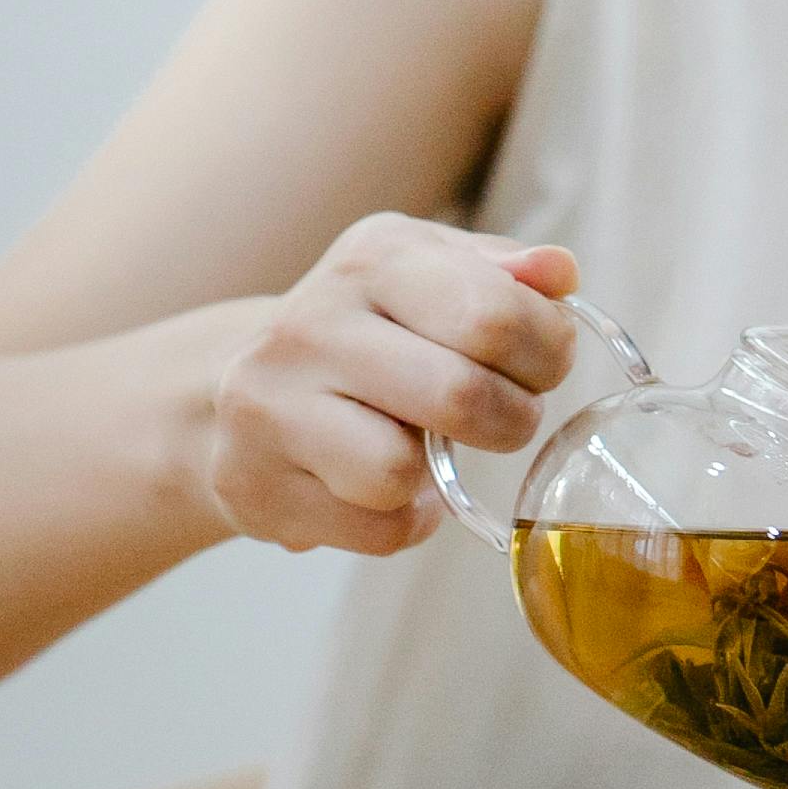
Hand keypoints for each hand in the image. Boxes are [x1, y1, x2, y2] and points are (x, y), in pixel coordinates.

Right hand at [201, 219, 581, 554]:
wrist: (228, 388)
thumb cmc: (362, 332)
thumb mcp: (429, 275)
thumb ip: (503, 273)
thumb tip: (559, 272)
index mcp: (372, 259)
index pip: (494, 312)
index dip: (545, 353)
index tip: (539, 366)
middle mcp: (311, 323)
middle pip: (460, 396)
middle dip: (510, 420)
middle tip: (502, 416)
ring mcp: (271, 406)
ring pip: (402, 472)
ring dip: (440, 478)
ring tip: (426, 450)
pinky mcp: (255, 485)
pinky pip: (377, 529)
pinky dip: (403, 520)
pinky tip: (381, 487)